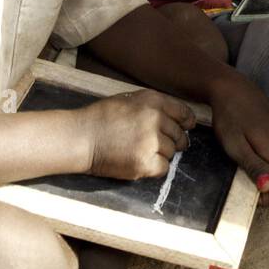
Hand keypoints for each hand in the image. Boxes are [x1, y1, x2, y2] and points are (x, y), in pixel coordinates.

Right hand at [78, 89, 196, 179]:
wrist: (81, 137)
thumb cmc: (102, 117)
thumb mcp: (130, 100)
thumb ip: (154, 106)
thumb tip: (179, 118)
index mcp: (153, 101)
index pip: (183, 112)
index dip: (187, 122)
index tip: (186, 127)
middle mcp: (155, 119)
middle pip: (179, 135)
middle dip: (172, 140)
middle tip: (155, 143)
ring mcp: (150, 142)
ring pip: (171, 152)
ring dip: (161, 153)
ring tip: (140, 150)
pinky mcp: (144, 163)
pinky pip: (164, 168)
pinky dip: (155, 167)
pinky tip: (140, 161)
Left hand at [207, 73, 268, 205]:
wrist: (232, 86)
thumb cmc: (229, 116)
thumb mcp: (235, 145)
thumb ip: (254, 166)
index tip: (250, 193)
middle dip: (267, 184)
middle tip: (243, 176)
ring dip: (267, 170)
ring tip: (245, 160)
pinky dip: (268, 157)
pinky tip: (251, 147)